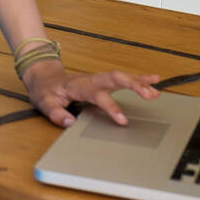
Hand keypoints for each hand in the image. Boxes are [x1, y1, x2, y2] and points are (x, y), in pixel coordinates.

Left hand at [21, 59, 160, 127]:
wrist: (44, 76)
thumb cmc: (46, 90)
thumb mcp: (44, 102)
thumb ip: (56, 113)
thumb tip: (70, 123)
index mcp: (79, 87)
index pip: (98, 96)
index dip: (111, 107)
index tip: (123, 121)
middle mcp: (92, 80)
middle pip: (114, 78)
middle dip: (133, 85)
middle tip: (150, 96)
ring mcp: (98, 79)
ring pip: (121, 77)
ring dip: (139, 83)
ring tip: (156, 93)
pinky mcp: (103, 81)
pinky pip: (123, 78)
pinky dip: (139, 78)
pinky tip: (154, 80)